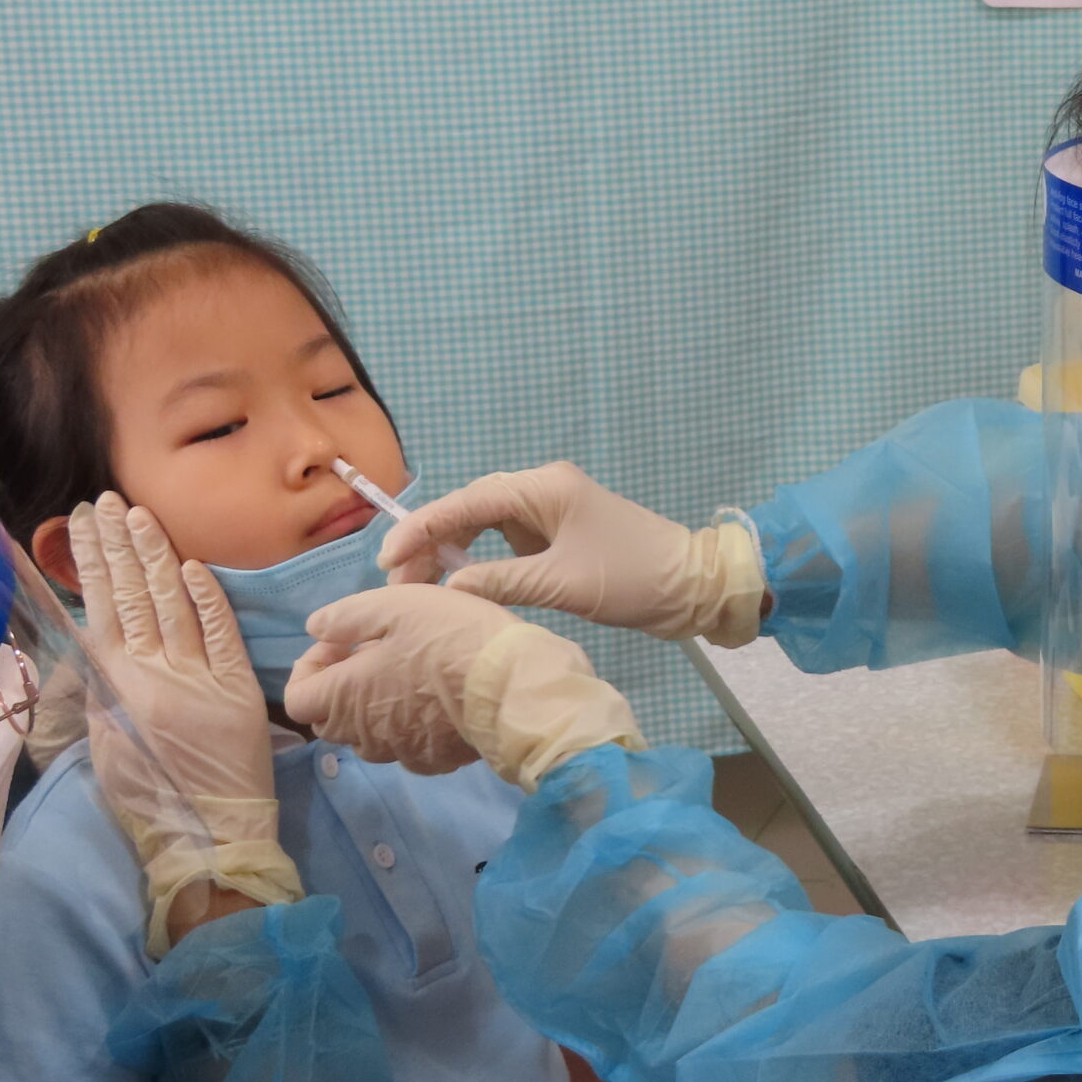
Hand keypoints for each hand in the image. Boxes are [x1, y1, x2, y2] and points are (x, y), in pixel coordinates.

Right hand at [69, 495, 301, 957]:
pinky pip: (222, 634)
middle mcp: (157, 675)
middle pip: (136, 597)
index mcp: (119, 688)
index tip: (86, 525)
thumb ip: (103, 696)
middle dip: (121, 546)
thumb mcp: (108, 747)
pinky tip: (194, 566)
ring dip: (157, 557)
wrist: (208, 837)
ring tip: (141, 516)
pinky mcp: (240, 689)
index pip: (104, 610)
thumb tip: (95, 652)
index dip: (96, 565)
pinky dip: (208, 598)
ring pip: (173, 605)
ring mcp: (200, 678)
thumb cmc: (153, 802)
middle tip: (110, 501)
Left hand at [290, 585, 646, 791]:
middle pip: (330, 718)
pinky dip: (411, 724)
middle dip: (342, 685)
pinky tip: (438, 699)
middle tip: (378, 652)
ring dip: (376, 706)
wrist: (515, 688)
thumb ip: (347, 615)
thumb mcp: (397, 605)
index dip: (310, 667)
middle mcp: (364, 734)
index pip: (297, 697)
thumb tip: (315, 627)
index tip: (345, 641)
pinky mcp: (437, 760)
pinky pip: (408, 745)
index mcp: (345, 696)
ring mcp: (401, 753)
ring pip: (369, 734)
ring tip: (410, 673)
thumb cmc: (451, 638)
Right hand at [378, 463, 766, 645]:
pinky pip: (505, 542)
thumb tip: (447, 589)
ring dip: (451, 555)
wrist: (693, 586)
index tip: (388, 561)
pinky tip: (460, 589)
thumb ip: (501, 582)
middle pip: (469, 510)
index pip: (466, 502)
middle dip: (430, 545)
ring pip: (483, 526)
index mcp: (544, 488)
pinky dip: (479, 564)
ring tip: (421, 592)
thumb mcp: (563, 584)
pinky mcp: (558, 534)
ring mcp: (551, 511)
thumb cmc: (634, 578)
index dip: (421, 529)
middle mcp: (543, 490)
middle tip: (399, 588)